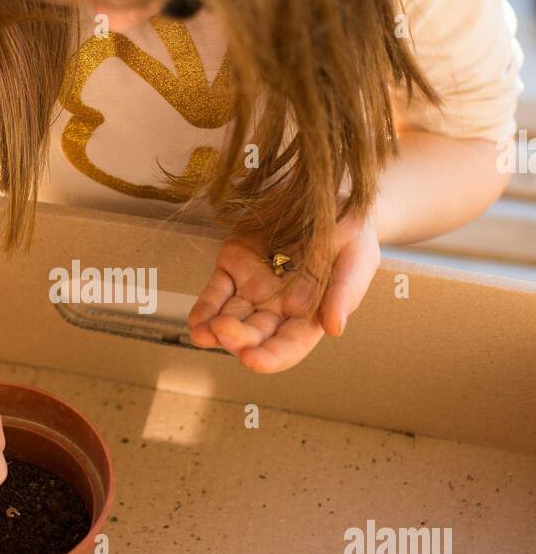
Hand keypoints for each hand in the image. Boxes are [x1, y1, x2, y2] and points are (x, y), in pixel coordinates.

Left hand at [188, 212, 379, 372]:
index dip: (271, 356)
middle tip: (223, 331)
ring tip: (203, 333)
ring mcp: (253, 288)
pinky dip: (204, 308)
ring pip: (230, 318)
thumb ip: (346, 291)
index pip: (289, 345)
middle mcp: (278, 307)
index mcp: (310, 313)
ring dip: (214, 329)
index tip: (252, 360)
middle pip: (255, 334)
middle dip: (237, 339)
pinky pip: (215, 292)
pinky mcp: (233, 266)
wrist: (328, 193)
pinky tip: (196, 321)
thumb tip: (334, 329)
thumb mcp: (357, 256)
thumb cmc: (351, 232)